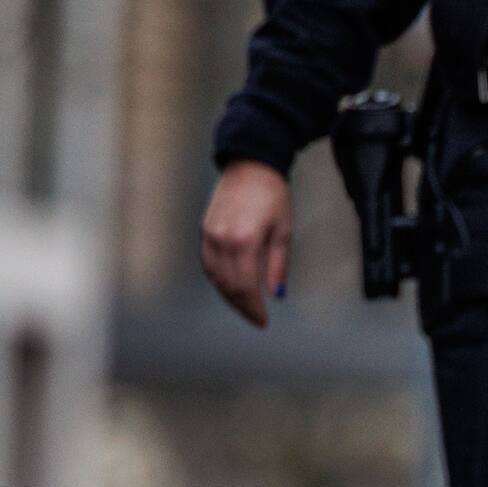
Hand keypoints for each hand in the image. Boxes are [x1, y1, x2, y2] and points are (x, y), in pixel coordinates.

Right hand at [201, 161, 293, 327]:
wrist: (250, 164)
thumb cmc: (273, 195)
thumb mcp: (283, 231)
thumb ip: (278, 266)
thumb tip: (276, 295)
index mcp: (245, 241)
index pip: (245, 287)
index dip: (254, 309)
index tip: (263, 321)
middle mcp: (222, 240)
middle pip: (228, 286)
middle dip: (242, 307)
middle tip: (256, 319)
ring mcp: (209, 234)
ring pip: (215, 277)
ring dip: (228, 296)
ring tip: (244, 308)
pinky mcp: (204, 230)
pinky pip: (207, 264)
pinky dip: (218, 280)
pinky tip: (230, 288)